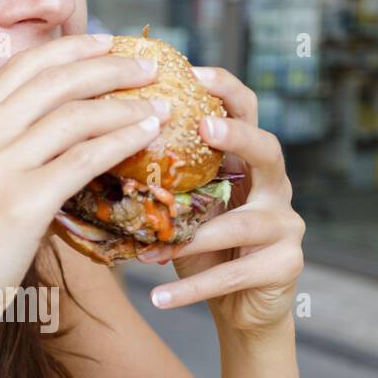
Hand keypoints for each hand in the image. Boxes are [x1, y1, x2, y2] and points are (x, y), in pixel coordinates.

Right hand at [0, 34, 167, 350]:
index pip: (23, 69)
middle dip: (108, 66)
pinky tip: (147, 138)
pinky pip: (83, 159)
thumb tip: (49, 145)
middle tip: (148, 65)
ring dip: (126, 105)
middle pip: (54, 81)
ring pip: (75, 115)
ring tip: (161, 106)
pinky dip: (121, 141)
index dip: (71, 49)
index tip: (107, 44)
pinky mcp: (21, 203)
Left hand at [139, 68, 304, 332]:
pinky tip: (159, 299)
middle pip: (268, 149)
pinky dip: (193, 288)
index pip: (246, 110)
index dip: (225, 87)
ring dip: (194, 238)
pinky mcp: (287, 265)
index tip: (191, 70)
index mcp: (248, 162)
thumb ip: (161, 179)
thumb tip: (91, 149)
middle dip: (238, 136)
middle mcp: (276, 186)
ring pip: (242, 224)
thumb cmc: (203, 249)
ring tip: (151, 251)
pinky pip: (235, 275)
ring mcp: (287, 225)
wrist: (241, 307)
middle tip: (205, 128)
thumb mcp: (182, 208)